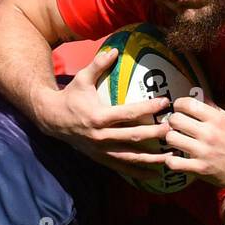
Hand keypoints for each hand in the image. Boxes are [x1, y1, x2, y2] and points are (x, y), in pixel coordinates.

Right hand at [36, 46, 170, 164]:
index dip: (148, 108)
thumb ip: (98, 64)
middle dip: (155, 134)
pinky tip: (155, 174)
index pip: (128, 113)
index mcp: (98, 116)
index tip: (165, 103)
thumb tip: (114, 50)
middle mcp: (101, 136)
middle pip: (133, 137)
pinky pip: (122, 167)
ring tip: (170, 157)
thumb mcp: (82, 79)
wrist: (51, 120)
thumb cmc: (70, 97)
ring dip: (152, 159)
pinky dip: (139, 172)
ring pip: (130, 157)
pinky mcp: (101, 158)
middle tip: (173, 129)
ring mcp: (101, 150)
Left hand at [161, 96, 224, 187]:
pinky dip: (171, 160)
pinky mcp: (200, 169)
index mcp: (217, 119)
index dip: (179, 105)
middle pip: (175, 120)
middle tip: (176, 127)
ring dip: (171, 139)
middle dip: (173, 122)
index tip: (179, 110)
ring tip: (177, 142)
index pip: (187, 104)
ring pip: (171, 138)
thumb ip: (214, 109)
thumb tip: (198, 96)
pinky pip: (174, 162)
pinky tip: (176, 159)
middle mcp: (209, 133)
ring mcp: (203, 152)